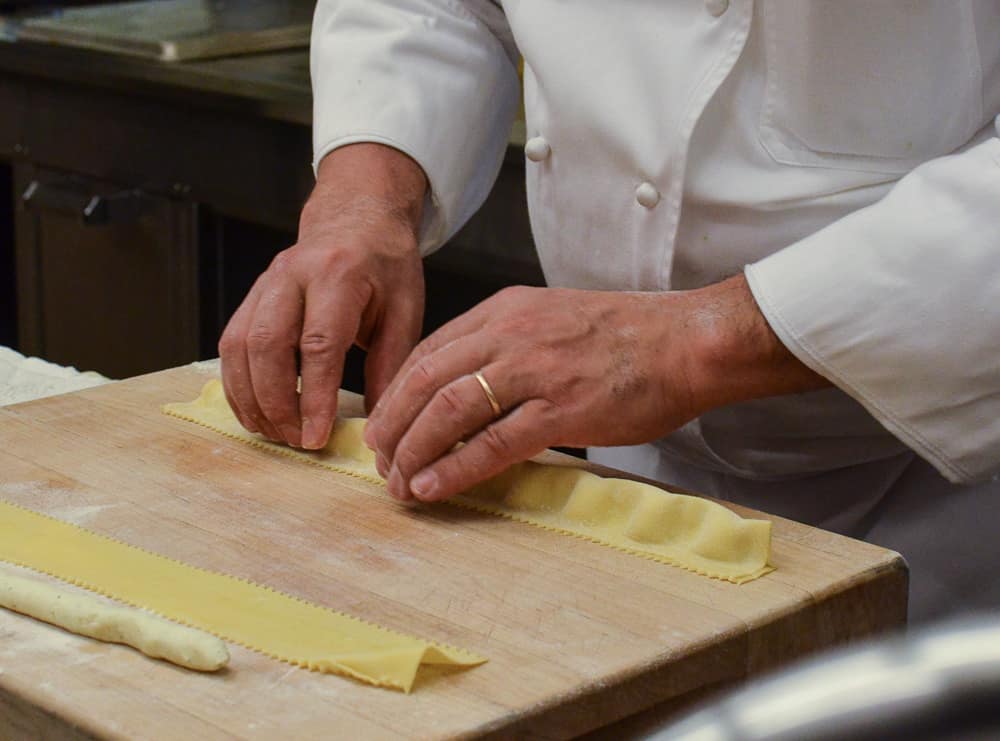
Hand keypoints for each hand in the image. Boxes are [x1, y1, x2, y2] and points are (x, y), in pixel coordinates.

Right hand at [218, 144, 426, 449]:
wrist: (357, 219)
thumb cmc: (387, 266)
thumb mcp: (405, 310)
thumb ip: (390, 364)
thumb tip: (377, 421)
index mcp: (339, 275)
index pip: (318, 343)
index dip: (314, 396)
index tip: (316, 436)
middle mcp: (292, 275)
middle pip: (267, 346)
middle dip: (276, 402)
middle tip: (295, 440)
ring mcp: (265, 283)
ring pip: (238, 346)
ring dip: (250, 397)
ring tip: (274, 433)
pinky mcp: (251, 296)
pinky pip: (231, 343)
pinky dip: (238, 383)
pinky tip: (256, 411)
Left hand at [364, 276, 828, 502]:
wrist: (687, 341)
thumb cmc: (628, 336)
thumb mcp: (554, 320)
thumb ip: (511, 346)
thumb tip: (476, 390)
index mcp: (506, 311)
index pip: (430, 351)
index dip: (397, 392)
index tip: (385, 423)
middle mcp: (509, 335)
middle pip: (426, 380)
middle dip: (393, 425)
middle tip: (379, 459)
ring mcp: (534, 371)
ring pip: (448, 410)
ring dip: (414, 450)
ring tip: (397, 481)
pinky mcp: (561, 410)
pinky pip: (491, 443)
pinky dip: (454, 468)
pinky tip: (431, 487)